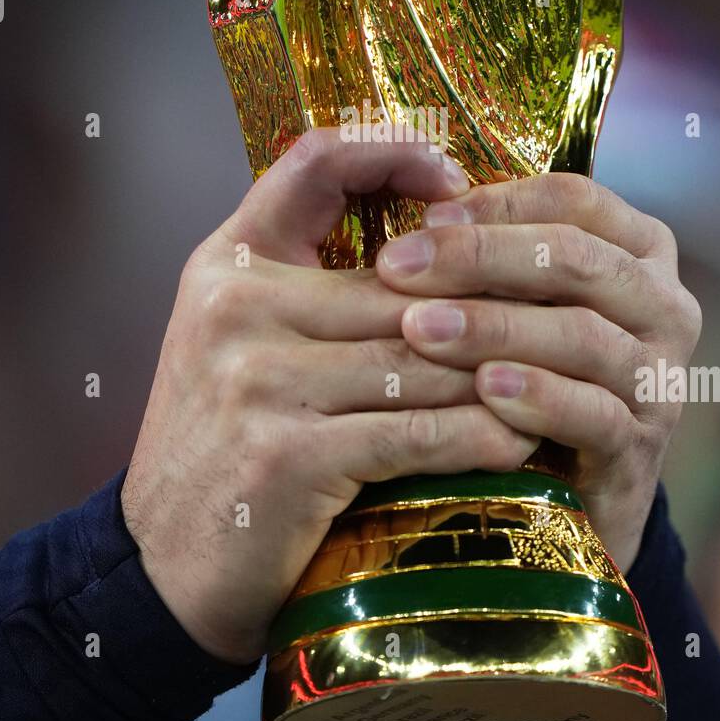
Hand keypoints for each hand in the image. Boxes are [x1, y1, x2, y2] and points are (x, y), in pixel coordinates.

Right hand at [121, 130, 537, 664]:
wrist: (160, 568)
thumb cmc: (221, 444)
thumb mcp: (236, 335)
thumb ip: (307, 280)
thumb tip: (431, 236)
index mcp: (229, 262)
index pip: (315, 162)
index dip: (393, 152)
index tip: (457, 182)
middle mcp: (239, 306)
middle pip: (404, 282)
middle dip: (489, 300)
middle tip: (559, 310)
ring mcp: (260, 381)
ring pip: (422, 358)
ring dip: (499, 374)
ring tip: (554, 380)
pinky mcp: (289, 455)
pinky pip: (415, 432)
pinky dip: (478, 436)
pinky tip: (516, 438)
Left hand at [376, 173, 701, 572]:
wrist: (578, 495)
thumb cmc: (536, 373)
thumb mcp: (523, 302)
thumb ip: (492, 254)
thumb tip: (427, 214)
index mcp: (639, 250)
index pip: (575, 200)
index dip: (498, 203)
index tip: (425, 218)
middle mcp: (664, 305)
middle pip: (576, 258)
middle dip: (480, 256)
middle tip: (397, 267)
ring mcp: (660, 377)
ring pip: (583, 334)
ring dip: (494, 328)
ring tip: (420, 330)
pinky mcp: (643, 448)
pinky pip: (595, 414)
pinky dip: (538, 397)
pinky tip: (485, 389)